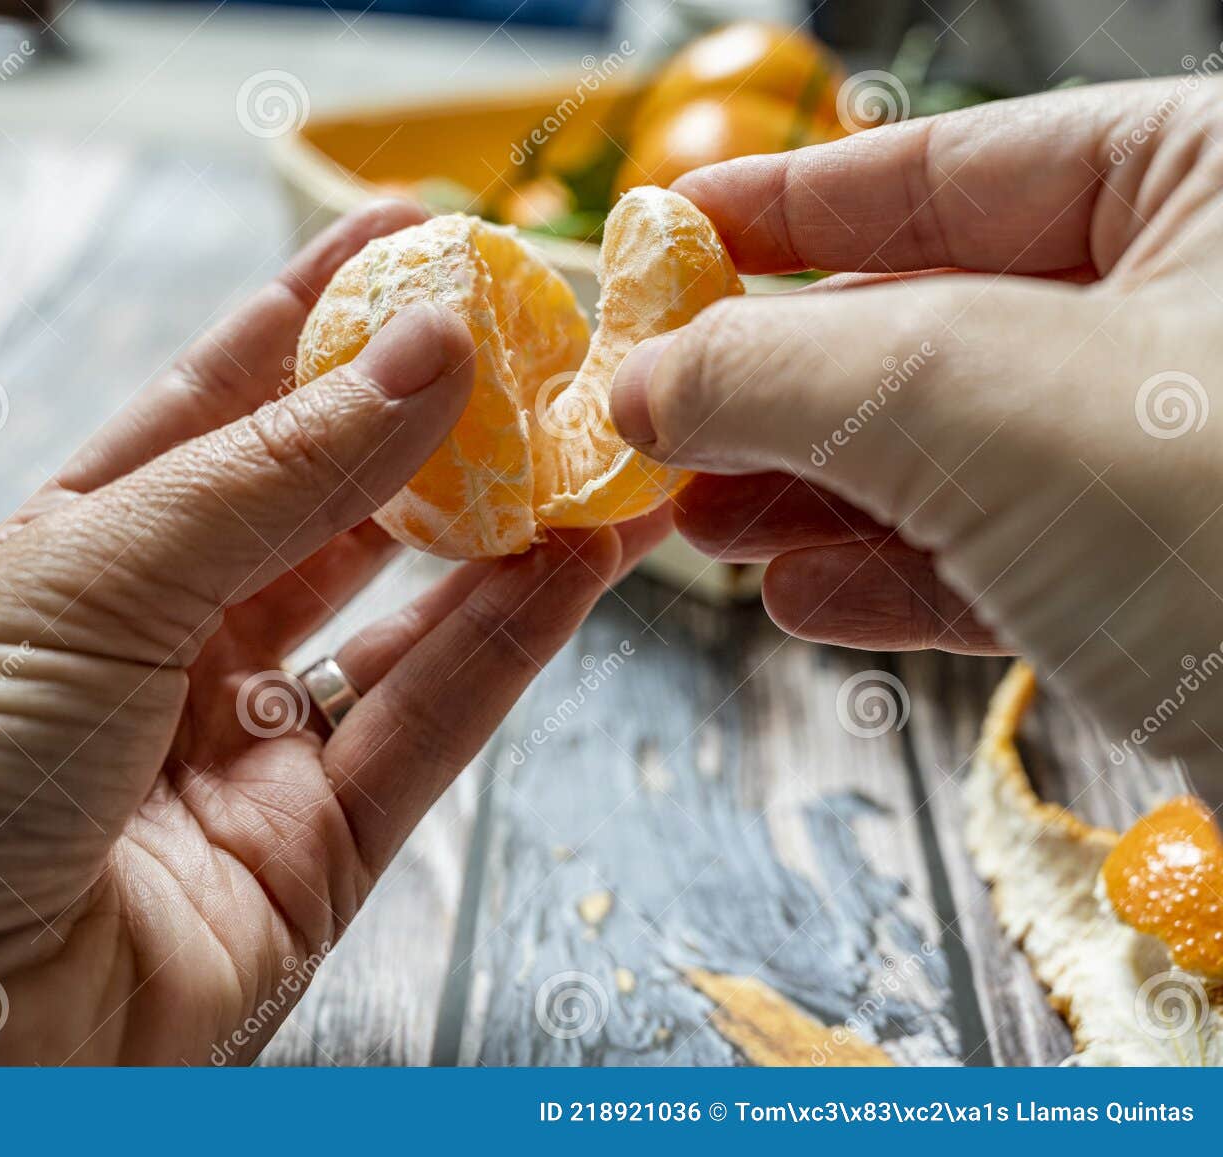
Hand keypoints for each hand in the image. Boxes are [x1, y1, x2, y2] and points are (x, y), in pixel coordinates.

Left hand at [0, 202, 665, 1064]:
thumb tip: (420, 354)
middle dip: (437, 425)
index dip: (319, 312)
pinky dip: (510, 644)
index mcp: (87, 552)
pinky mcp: (313, 856)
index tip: (415, 233)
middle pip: (334, 509)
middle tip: (541, 345)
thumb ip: (273, 474)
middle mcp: (174, 645)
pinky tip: (575, 563)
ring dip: (505, 534)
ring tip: (596, 449)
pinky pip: (431, 729)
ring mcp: (247, 751)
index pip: (225, 402)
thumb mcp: (89, 579)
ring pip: (405, 620)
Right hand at [609, 80, 1222, 791]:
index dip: (781, 205)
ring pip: (956, 453)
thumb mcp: (980, 400)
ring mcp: (1187, 454)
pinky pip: (1005, 556)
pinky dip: (891, 579)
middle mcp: (1204, 312)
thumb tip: (643, 376)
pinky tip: (798, 595)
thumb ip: (785, 368)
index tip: (666, 237)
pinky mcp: (1178, 582)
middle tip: (653, 415)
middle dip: (779, 385)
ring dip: (811, 495)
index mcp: (1211, 183)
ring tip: (696, 517)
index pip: (948, 168)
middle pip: (932, 322)